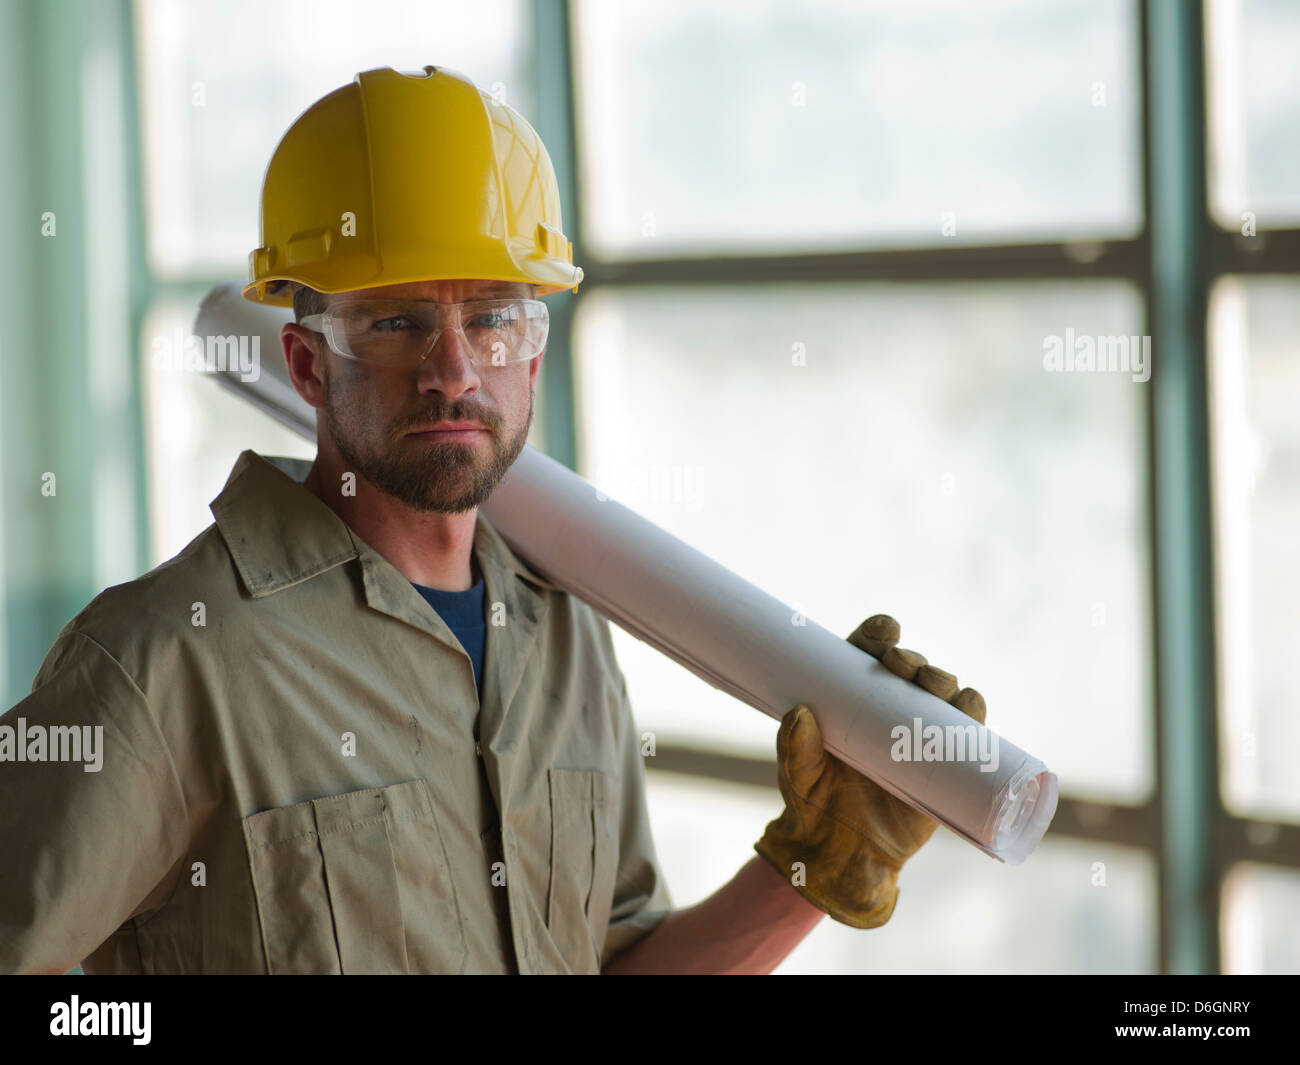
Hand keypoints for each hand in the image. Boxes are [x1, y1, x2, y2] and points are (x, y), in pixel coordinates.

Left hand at [753, 614, 986, 927]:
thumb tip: (801, 713)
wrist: (842, 854)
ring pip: (943, 693)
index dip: (878, 635)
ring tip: (933, 684)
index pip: (868, 653)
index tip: (882, 632)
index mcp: (851, 697)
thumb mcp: (796, 772)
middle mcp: (889, 708)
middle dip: (912, 658)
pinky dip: (973, 712)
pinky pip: (968, 731)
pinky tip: (969, 704)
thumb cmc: (813, 803)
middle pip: (910, 668)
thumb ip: (794, 746)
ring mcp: (920, 734)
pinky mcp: (946, 762)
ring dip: (944, 679)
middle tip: (903, 664)